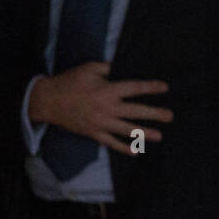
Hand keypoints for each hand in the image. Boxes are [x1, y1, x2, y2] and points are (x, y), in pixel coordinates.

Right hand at [29, 61, 171, 155]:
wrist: (48, 101)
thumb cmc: (70, 81)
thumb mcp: (90, 68)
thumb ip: (108, 68)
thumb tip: (122, 67)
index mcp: (107, 90)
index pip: (134, 88)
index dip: (150, 88)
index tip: (165, 88)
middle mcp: (107, 108)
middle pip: (135, 111)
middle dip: (154, 114)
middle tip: (170, 116)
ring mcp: (100, 123)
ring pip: (126, 130)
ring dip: (143, 133)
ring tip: (159, 135)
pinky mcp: (93, 133)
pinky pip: (110, 142)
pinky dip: (122, 147)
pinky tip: (135, 151)